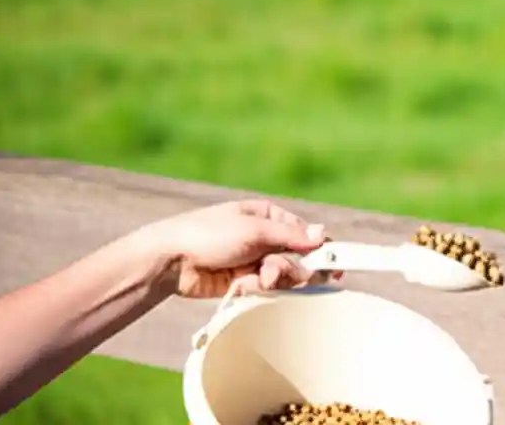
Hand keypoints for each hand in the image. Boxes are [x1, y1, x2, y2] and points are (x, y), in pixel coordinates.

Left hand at [139, 200, 332, 298]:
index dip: (320, 248)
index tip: (334, 264)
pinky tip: (244, 285)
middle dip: (294, 267)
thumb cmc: (208, 234)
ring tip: (261, 278)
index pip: (304, 232)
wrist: (170, 261)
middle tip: (299, 277)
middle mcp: (263, 237)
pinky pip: (264, 287)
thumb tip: (322, 235)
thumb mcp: (254, 230)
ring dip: (275, 277)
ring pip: (282, 274)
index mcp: (267, 215)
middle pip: (296, 256)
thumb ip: (291, 235)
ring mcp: (252, 260)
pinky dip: (258, 288)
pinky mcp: (242, 281)